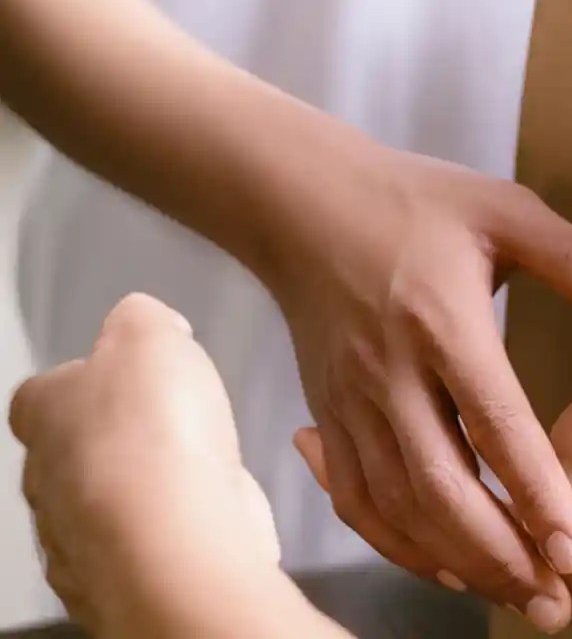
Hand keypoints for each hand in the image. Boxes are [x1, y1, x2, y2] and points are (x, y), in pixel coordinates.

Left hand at [8, 294, 281, 632]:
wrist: (177, 540)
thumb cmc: (157, 438)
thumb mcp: (153, 336)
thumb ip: (143, 319)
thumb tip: (142, 319)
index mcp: (43, 411)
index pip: (48, 389)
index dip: (92, 381)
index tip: (132, 377)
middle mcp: (45, 480)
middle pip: (73, 453)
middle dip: (116, 444)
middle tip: (170, 431)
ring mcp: (74, 539)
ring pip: (100, 508)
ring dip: (137, 497)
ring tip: (192, 481)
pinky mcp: (114, 584)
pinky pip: (136, 553)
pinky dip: (161, 540)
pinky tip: (198, 524)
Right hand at [273, 149, 571, 630]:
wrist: (299, 203)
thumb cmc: (412, 202)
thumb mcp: (501, 209)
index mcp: (443, 322)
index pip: (494, 421)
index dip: (533, 489)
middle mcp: (392, 373)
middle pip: (440, 484)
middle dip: (497, 552)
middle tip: (550, 602)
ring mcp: (351, 401)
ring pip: (396, 504)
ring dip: (451, 559)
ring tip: (509, 597)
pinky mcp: (327, 415)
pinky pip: (356, 497)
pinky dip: (396, 542)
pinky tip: (440, 566)